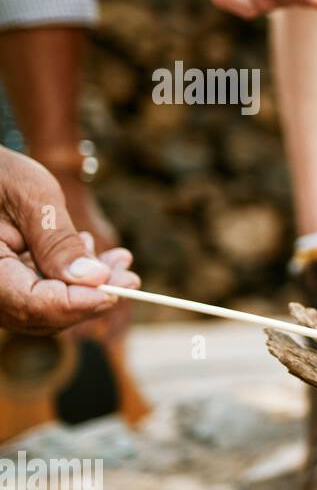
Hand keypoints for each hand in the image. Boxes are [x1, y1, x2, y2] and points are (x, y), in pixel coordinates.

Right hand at [0, 149, 139, 333]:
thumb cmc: (1, 176)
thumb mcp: (33, 199)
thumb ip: (59, 243)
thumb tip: (96, 280)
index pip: (33, 304)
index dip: (80, 303)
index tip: (120, 288)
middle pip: (42, 313)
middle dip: (92, 297)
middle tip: (131, 277)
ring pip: (46, 308)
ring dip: (88, 288)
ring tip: (118, 261)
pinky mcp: (8, 284)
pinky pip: (42, 294)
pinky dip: (73, 280)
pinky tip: (95, 256)